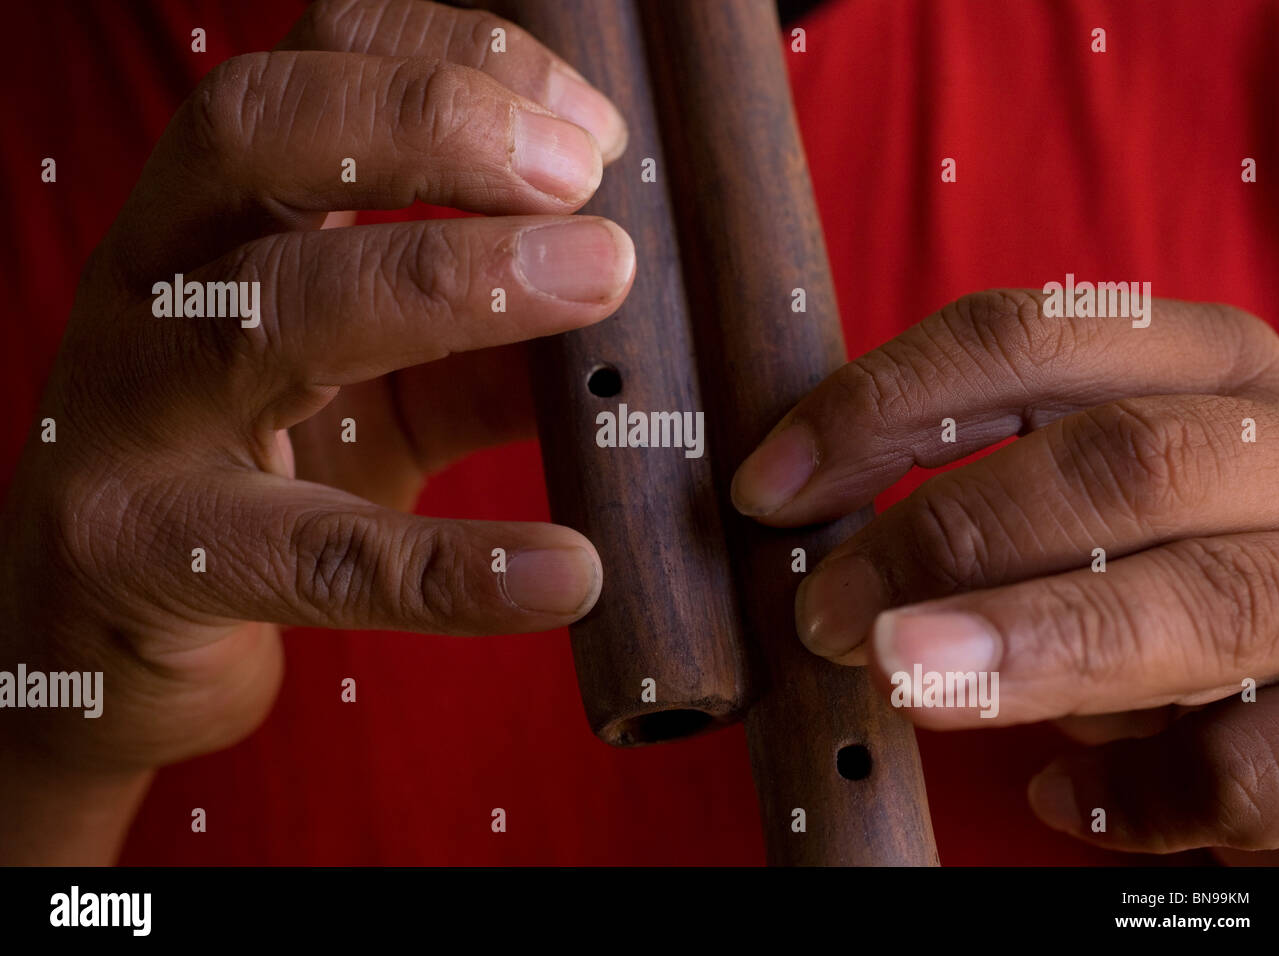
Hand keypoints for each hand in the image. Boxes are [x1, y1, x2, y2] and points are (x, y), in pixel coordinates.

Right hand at [0, 0, 633, 861]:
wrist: (95, 621)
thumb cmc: (249, 475)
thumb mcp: (374, 391)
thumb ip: (485, 352)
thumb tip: (634, 321)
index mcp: (211, 220)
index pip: (307, 69)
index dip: (451, 62)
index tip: (589, 129)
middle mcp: (153, 284)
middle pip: (256, 136)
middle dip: (432, 126)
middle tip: (581, 176)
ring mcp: (130, 417)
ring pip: (266, 313)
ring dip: (450, 279)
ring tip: (599, 281)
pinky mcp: (147, 555)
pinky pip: (312, 553)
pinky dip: (453, 564)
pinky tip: (565, 569)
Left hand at [733, 289, 1278, 855]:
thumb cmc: (1180, 558)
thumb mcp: (1102, 489)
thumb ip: (996, 480)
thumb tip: (811, 512)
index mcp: (1212, 368)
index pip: (1030, 338)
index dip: (885, 404)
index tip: (773, 486)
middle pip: (1124, 461)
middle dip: (951, 534)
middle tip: (832, 614)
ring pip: (1204, 604)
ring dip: (1032, 645)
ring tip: (907, 680)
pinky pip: (1254, 765)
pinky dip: (1143, 791)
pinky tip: (1058, 798)